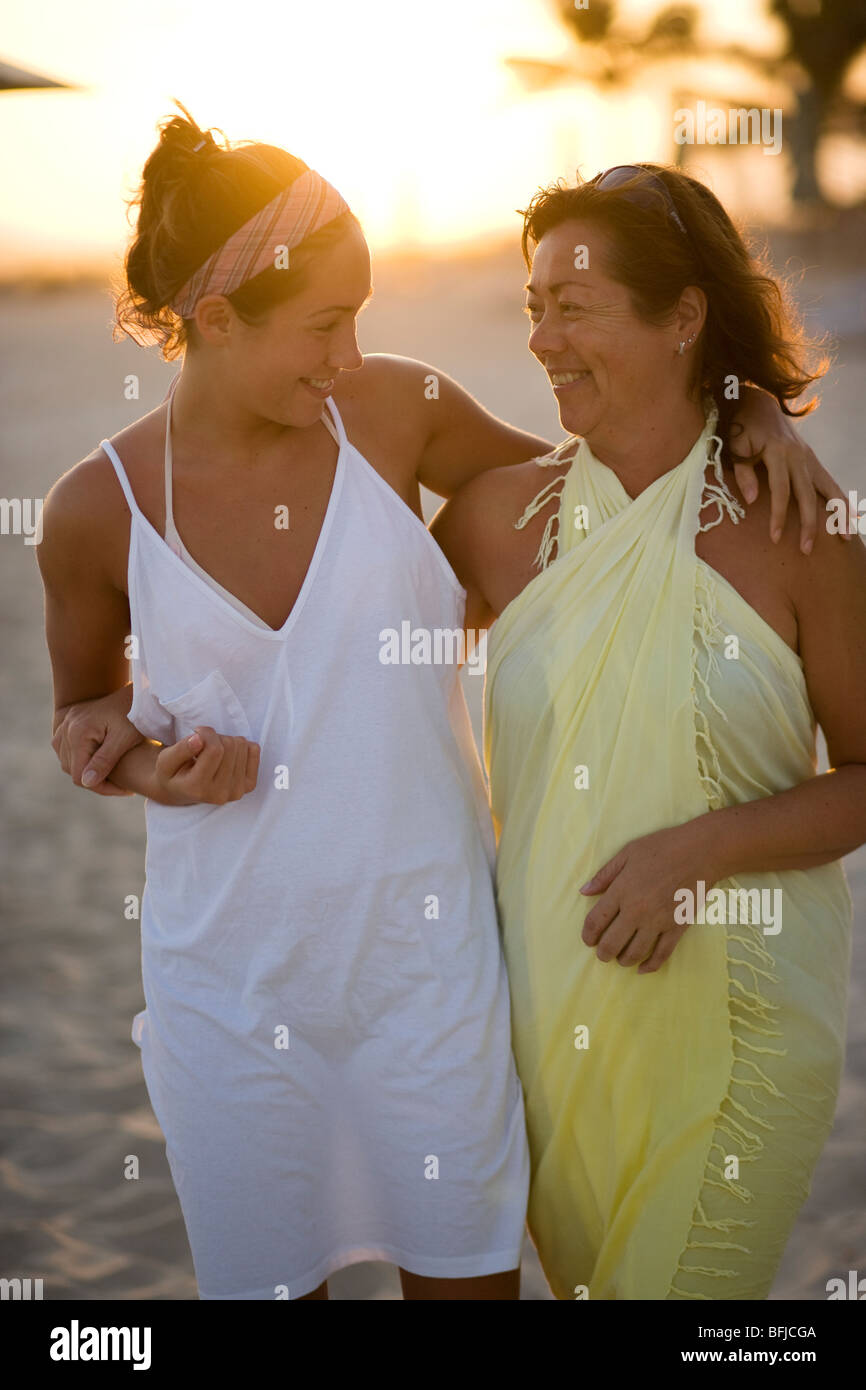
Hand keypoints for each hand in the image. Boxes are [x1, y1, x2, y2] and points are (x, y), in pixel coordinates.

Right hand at [52, 685, 141, 795]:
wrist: (135, 691)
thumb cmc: (134, 713)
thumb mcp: (124, 738)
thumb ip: (105, 760)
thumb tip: (86, 783)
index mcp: (78, 732)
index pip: (80, 775)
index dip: (102, 787)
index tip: (125, 789)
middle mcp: (66, 727)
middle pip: (73, 770)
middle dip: (97, 780)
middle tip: (122, 783)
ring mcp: (64, 724)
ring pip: (68, 761)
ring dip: (87, 770)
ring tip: (114, 773)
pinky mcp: (68, 722)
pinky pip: (66, 749)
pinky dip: (80, 758)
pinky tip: (100, 761)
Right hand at [154, 727, 260, 805]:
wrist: (182, 790)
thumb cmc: (172, 773)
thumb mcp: (165, 760)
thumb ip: (181, 750)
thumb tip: (199, 739)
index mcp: (198, 788)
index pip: (215, 749)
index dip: (206, 733)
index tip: (196, 734)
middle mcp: (220, 794)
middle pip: (230, 746)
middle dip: (216, 738)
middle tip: (203, 746)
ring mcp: (237, 791)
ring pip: (242, 745)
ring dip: (227, 741)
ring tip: (212, 752)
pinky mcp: (248, 786)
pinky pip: (254, 750)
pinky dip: (241, 746)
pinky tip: (226, 756)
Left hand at [578, 821, 720, 974]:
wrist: (701, 852)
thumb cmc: (662, 847)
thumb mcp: (627, 853)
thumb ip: (604, 875)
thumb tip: (583, 891)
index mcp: (621, 891)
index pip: (596, 921)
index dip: (588, 935)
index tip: (588, 940)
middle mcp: (636, 911)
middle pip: (612, 943)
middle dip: (603, 953)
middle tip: (602, 953)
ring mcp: (658, 921)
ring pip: (634, 953)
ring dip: (623, 960)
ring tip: (620, 959)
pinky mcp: (677, 928)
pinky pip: (662, 954)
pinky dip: (650, 966)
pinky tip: (642, 968)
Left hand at [730, 388, 851, 553]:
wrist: (760, 404)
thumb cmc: (743, 429)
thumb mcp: (736, 446)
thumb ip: (744, 472)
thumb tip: (750, 500)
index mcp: (778, 453)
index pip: (780, 491)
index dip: (778, 515)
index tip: (775, 537)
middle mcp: (798, 457)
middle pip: (807, 495)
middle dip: (808, 524)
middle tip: (806, 549)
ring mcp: (809, 459)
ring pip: (828, 488)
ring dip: (838, 513)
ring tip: (846, 536)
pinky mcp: (813, 461)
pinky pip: (830, 483)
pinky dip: (842, 499)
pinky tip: (852, 516)